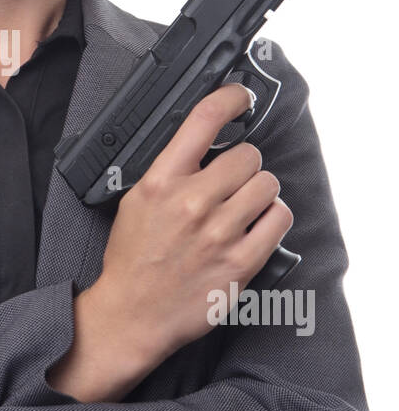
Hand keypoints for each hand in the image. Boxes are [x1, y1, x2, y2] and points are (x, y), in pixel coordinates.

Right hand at [85, 82, 292, 363]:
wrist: (133, 314)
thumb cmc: (133, 258)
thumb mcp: (136, 199)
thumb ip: (170, 169)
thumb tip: (205, 141)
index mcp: (161, 182)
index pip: (204, 119)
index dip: (230, 97)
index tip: (241, 96)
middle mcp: (192, 203)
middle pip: (247, 154)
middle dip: (243, 164)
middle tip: (232, 180)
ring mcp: (220, 233)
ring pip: (267, 184)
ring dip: (259, 191)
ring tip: (243, 205)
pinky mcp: (241, 262)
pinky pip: (279, 218)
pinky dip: (272, 217)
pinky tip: (256, 224)